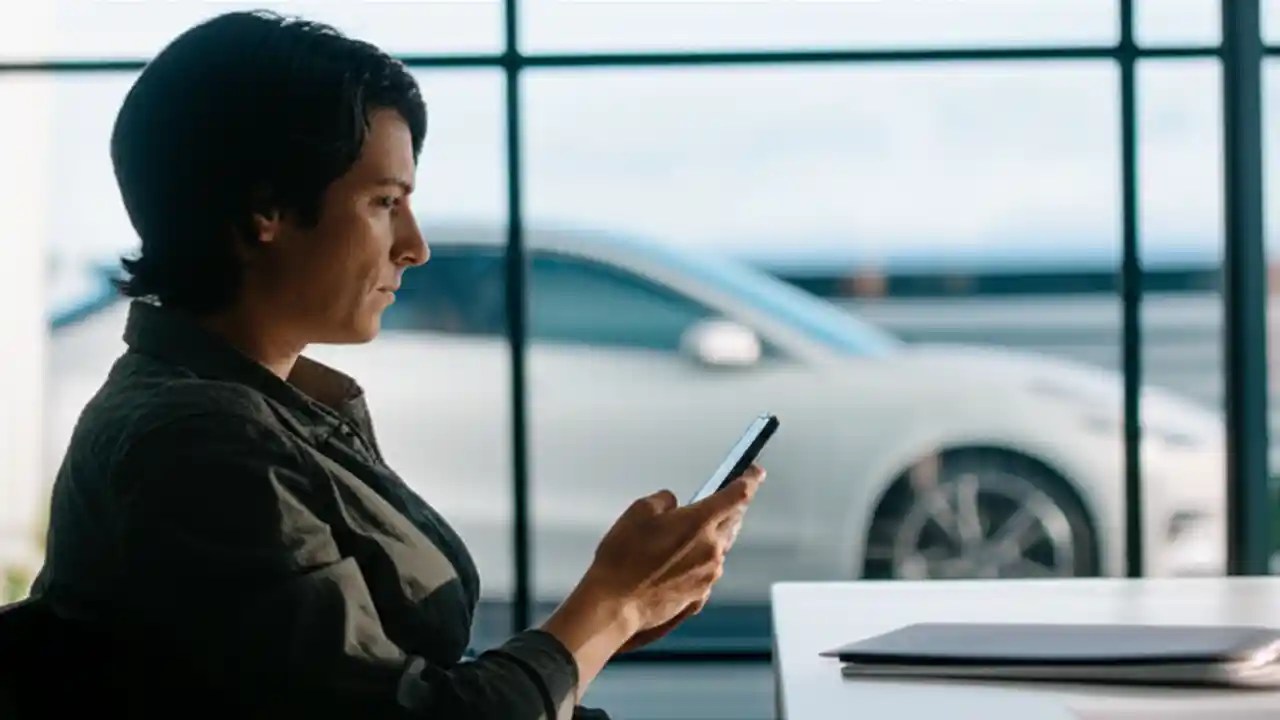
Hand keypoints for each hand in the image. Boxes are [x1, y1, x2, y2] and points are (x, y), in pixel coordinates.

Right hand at [581, 464, 765, 637]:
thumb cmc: (623, 559)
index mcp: (699, 523)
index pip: (737, 495)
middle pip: (732, 521)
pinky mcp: (700, 595)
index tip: (756, 473)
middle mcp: (712, 549)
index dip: (749, 480)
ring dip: (710, 537)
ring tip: (684, 537)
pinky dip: (699, 562)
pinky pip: (707, 571)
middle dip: (729, 509)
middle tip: (718, 502)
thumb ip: (664, 502)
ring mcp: (709, 574)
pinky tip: (676, 564)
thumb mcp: (638, 512)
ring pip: (720, 547)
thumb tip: (674, 505)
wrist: (616, 603)